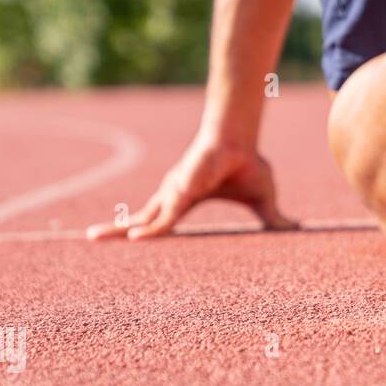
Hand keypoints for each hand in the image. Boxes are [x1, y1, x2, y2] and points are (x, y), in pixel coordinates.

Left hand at [87, 135, 296, 239]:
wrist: (244, 141)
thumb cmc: (248, 164)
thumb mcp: (262, 199)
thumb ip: (270, 219)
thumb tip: (296, 230)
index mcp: (185, 201)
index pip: (160, 223)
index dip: (144, 233)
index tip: (126, 244)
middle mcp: (174, 196)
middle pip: (141, 219)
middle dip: (116, 231)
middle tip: (89, 239)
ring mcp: (175, 191)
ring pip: (147, 218)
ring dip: (125, 231)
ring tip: (100, 240)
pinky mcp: (183, 187)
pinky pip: (167, 213)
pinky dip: (154, 227)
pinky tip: (140, 239)